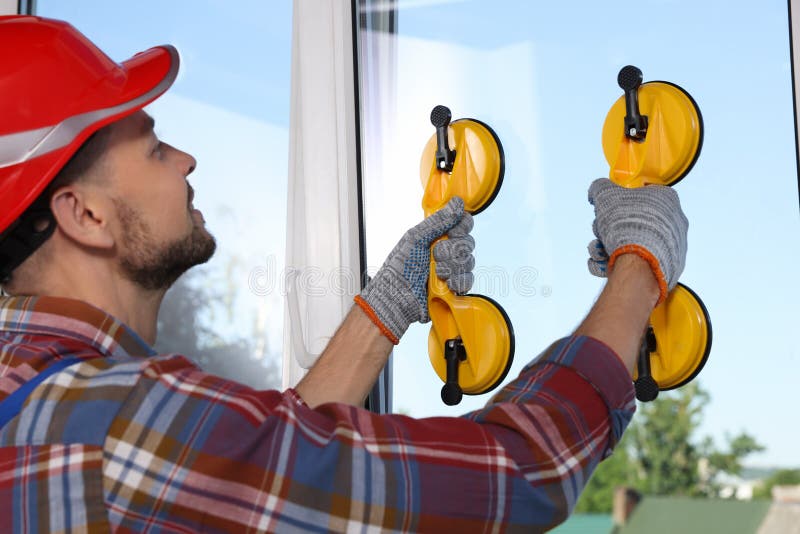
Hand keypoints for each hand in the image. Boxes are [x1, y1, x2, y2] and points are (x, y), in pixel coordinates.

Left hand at [355, 197, 473, 343]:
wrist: (396, 298)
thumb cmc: (399, 267)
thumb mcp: (415, 238)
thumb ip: (438, 221)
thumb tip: (458, 202)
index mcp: (436, 236)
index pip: (462, 224)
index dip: (462, 226)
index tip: (453, 232)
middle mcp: (446, 251)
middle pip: (468, 242)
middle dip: (453, 250)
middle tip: (436, 255)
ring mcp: (451, 269)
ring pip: (469, 261)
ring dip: (453, 266)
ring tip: (438, 272)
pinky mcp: (454, 287)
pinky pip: (469, 279)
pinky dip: (460, 280)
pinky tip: (448, 283)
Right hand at [587, 178, 687, 302]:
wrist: (641, 263)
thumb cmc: (628, 224)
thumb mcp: (605, 194)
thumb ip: (600, 187)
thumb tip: (597, 190)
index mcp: (665, 198)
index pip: (641, 193)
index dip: (619, 200)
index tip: (606, 208)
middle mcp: (674, 221)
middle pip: (633, 221)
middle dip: (609, 228)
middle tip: (600, 232)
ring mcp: (673, 246)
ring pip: (633, 243)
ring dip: (608, 247)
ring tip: (599, 253)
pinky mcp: (667, 267)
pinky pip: (640, 262)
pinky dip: (620, 263)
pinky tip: (605, 265)